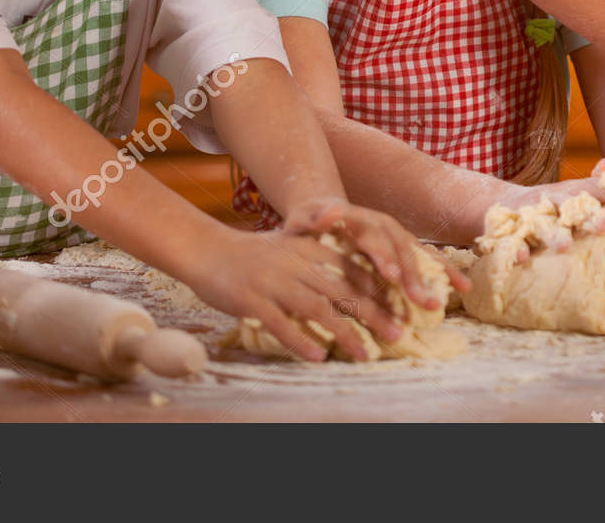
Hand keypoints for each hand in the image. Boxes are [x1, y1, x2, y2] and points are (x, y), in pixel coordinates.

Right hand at [186, 226, 407, 361]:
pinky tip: (319, 357)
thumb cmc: (251, 254)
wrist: (206, 249)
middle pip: (341, 291)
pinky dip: (301, 341)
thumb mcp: (288, 247)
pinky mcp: (251, 300)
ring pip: (317, 309)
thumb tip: (350, 286)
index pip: (350, 269)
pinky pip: (280, 323)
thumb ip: (316, 260)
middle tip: (396, 333)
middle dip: (373, 313)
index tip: (399, 308)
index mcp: (307, 249)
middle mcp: (295, 263)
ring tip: (363, 355)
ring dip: (344, 333)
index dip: (377, 290)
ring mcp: (273, 282)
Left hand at [284, 196, 466, 306]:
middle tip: (417, 297)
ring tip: (438, 302)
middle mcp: (383, 225)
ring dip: (431, 278)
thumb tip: (323, 213)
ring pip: (418, 256)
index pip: (372, 236)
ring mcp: (397, 235)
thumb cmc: (310, 221)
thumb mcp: (304, 217)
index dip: (382, 255)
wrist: (326, 210)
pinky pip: (430, 258)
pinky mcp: (405, 246)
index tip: (389, 274)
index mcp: (359, 219)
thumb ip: (311, 218)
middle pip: (400, 250)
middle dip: (410, 274)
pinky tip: (464, 288)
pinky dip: (447, 272)